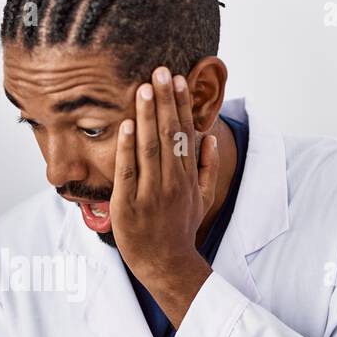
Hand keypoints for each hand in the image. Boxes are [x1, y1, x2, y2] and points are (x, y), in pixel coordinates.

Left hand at [109, 66, 218, 327]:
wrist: (167, 265)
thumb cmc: (181, 229)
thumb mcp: (203, 199)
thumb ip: (208, 167)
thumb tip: (210, 137)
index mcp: (188, 176)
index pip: (185, 133)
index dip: (182, 105)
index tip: (180, 79)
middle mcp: (171, 181)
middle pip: (168, 134)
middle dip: (165, 100)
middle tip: (161, 71)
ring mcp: (150, 193)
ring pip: (149, 148)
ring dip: (146, 116)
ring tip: (143, 88)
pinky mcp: (128, 205)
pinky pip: (127, 171)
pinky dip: (127, 148)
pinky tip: (125, 125)